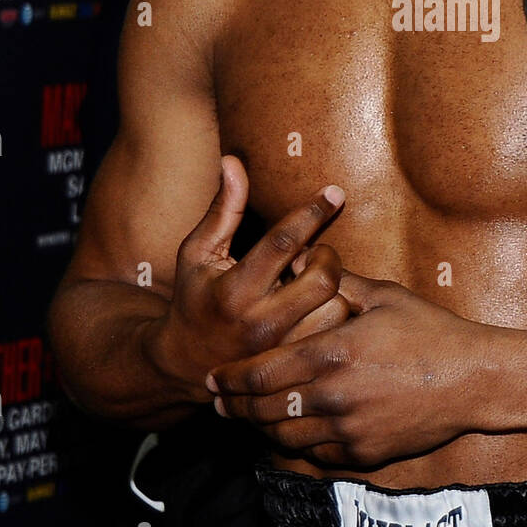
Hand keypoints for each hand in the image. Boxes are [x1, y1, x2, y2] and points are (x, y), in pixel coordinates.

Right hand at [149, 156, 346, 400]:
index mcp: (234, 291)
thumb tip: (233, 160)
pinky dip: (335, 314)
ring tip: (309, 284)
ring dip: (333, 288)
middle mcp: (261, 323)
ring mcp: (282, 349)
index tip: (334, 192)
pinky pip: (337, 333)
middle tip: (311, 255)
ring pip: (338, 309)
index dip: (311, 213)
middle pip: (322, 278)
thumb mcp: (197, 252)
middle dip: (326, 257)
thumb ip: (222, 209)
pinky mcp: (297, 366)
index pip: (281, 243)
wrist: (188, 364)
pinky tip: (316, 308)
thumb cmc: (194, 297)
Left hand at [207, 273, 489, 467]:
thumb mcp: (384, 296)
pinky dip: (295, 445)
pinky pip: (316, 454)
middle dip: (234, 406)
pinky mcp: (364, 452)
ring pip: (284, 438)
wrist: (474, 379)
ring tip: (247, 419)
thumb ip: (338, 282)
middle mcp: (333, 396)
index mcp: (332, 353)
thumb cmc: (430, 331)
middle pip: (263, 409)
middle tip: (217, 402)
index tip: (213, 377)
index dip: (231, 378)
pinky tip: (289, 434)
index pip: (262, 372)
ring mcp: (348, 429)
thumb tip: (305, 257)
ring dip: (259, 428)